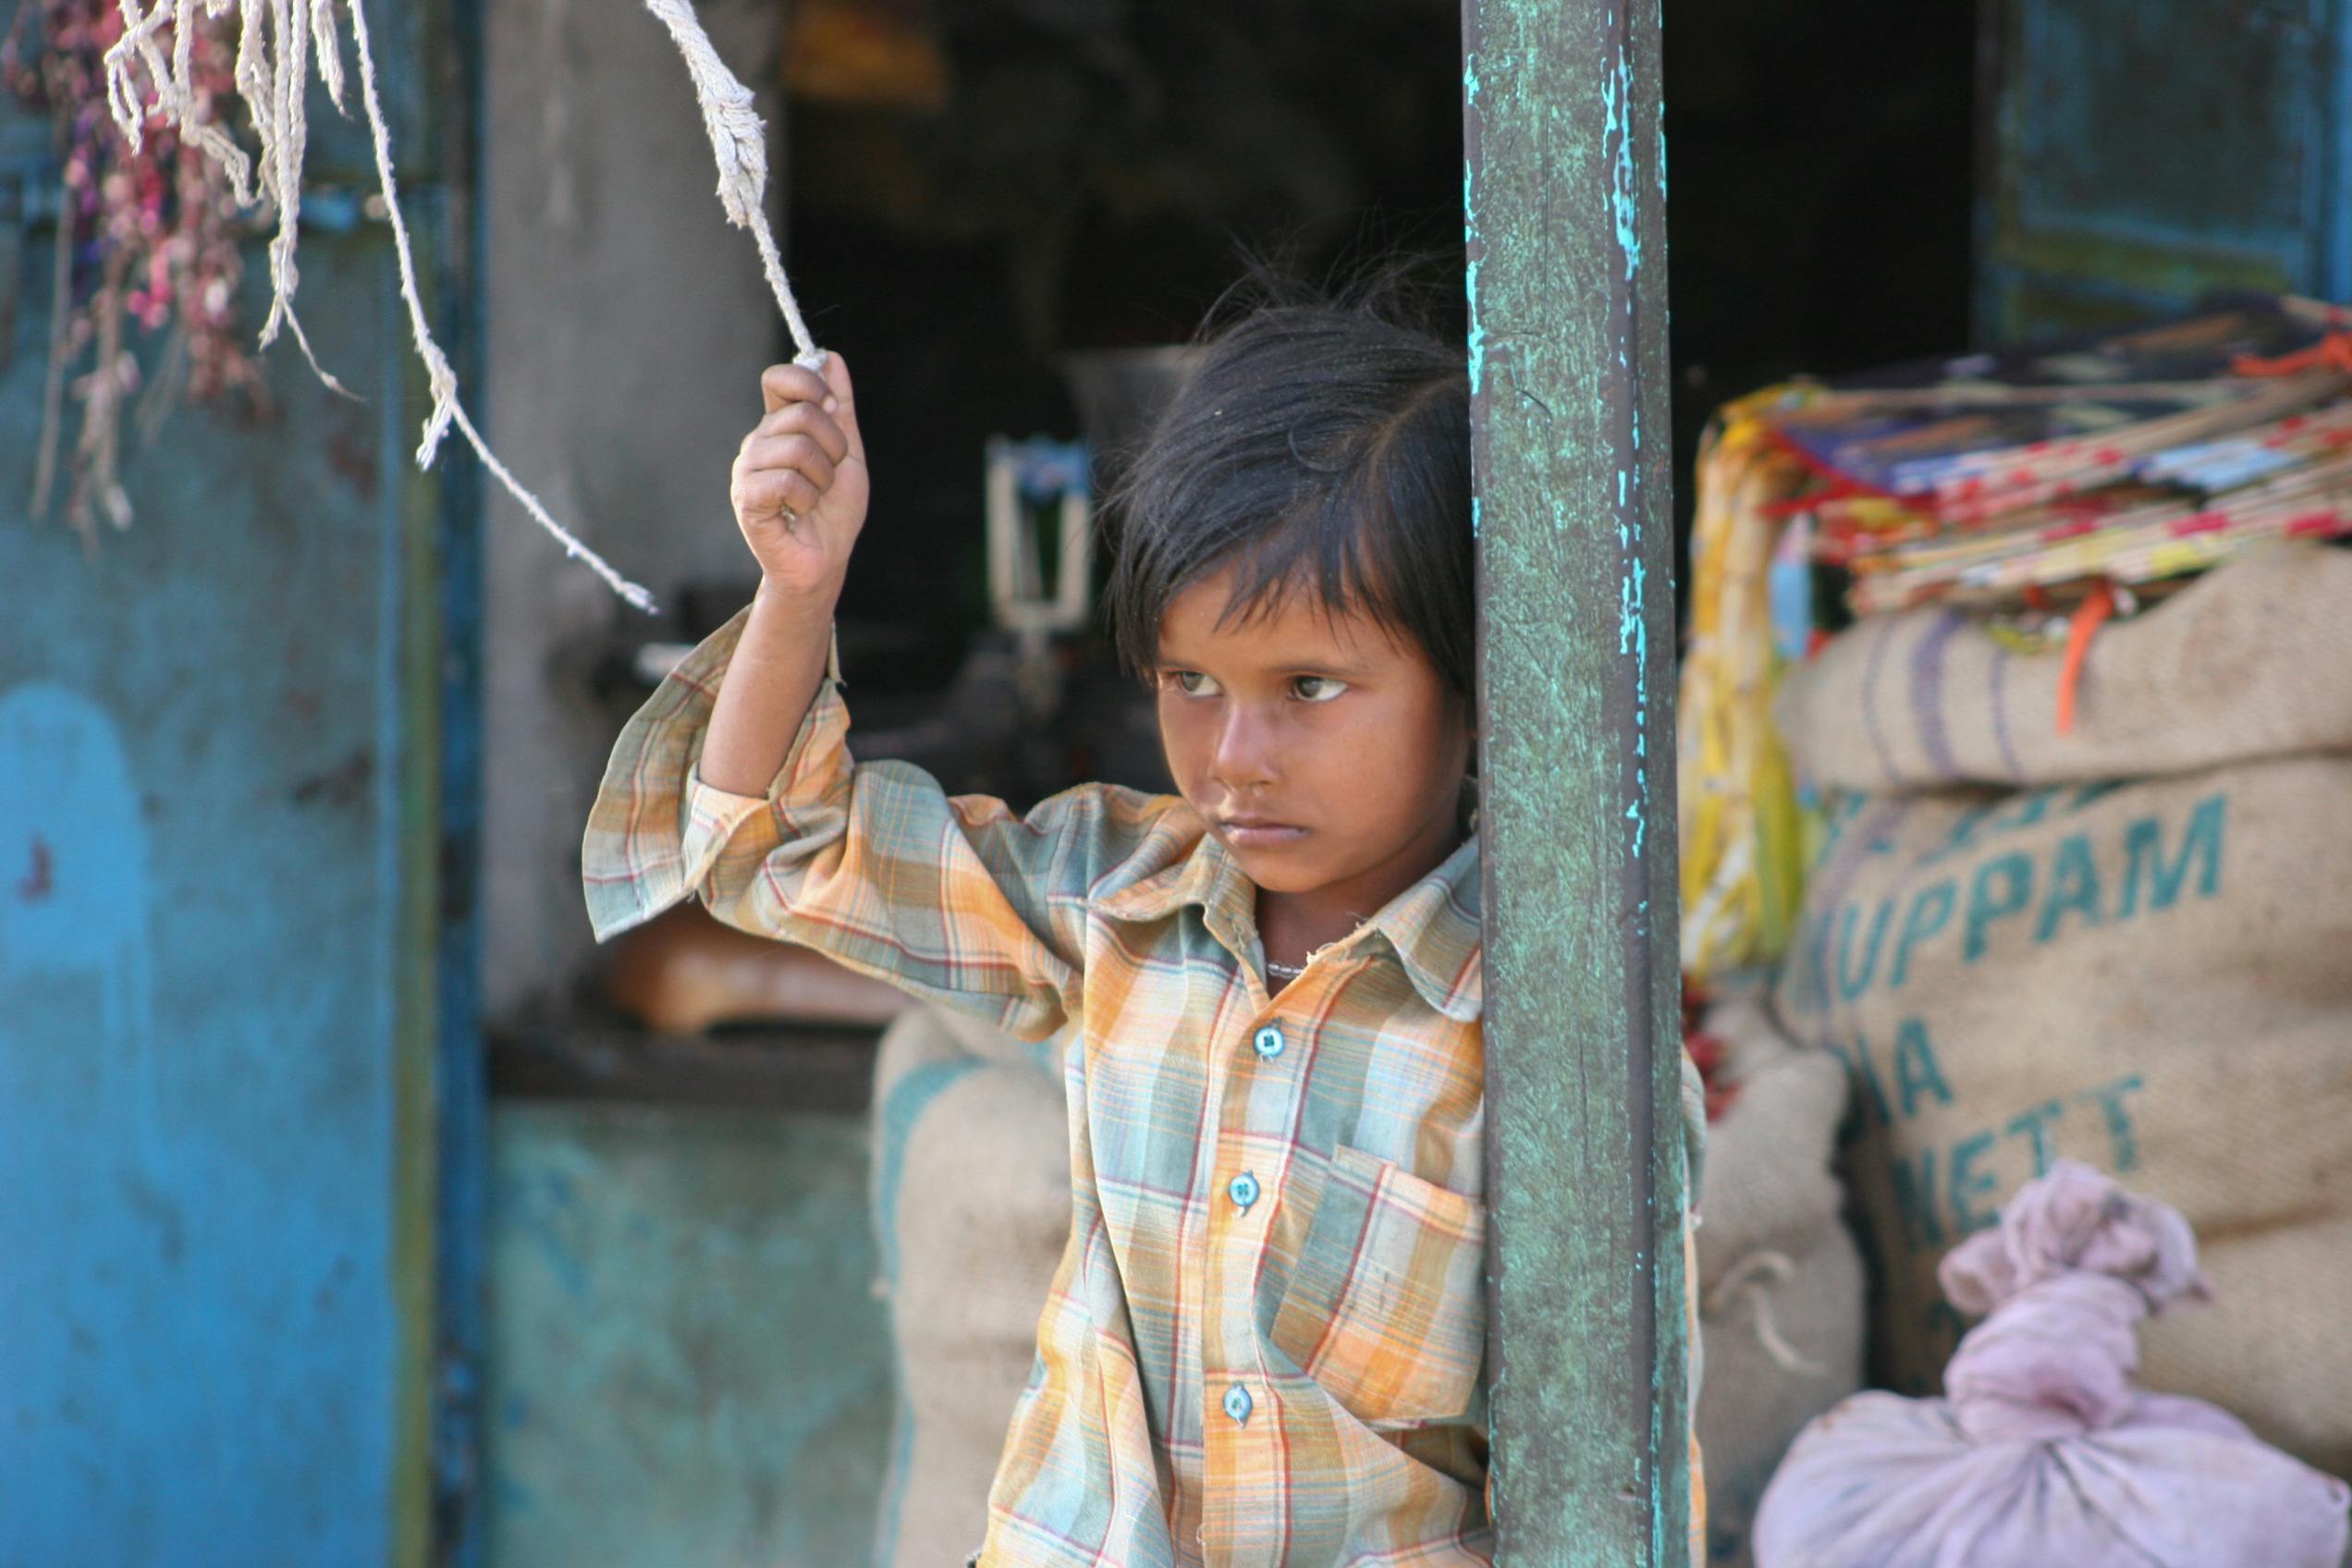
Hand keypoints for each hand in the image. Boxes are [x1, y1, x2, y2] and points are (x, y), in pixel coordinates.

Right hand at [730, 353, 868, 597]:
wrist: (825, 562)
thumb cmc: (832, 512)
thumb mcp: (848, 453)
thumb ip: (840, 407)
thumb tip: (832, 358)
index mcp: (777, 428)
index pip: (780, 379)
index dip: (811, 386)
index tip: (832, 412)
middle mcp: (757, 443)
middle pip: (801, 413)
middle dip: (834, 445)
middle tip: (829, 474)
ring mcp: (747, 471)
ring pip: (797, 447)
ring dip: (823, 477)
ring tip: (815, 497)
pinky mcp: (747, 500)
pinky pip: (786, 480)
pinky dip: (808, 498)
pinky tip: (800, 512)